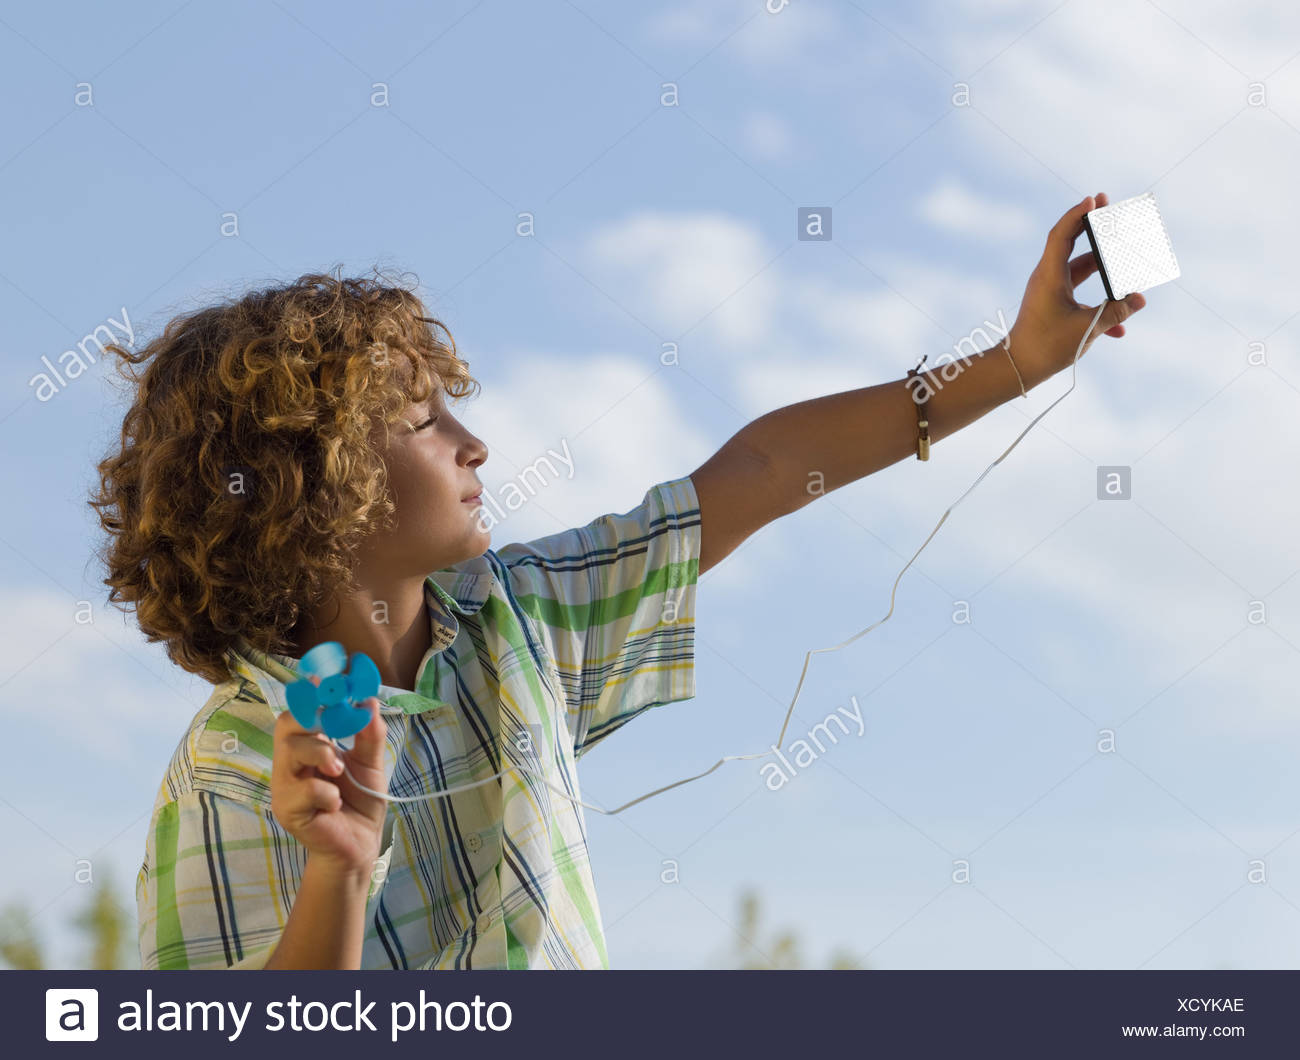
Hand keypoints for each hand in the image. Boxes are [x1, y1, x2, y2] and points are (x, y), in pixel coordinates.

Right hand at [270, 690, 388, 878]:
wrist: (360, 846)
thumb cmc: (360, 802)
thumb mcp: (371, 763)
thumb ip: (370, 734)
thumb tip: (369, 700)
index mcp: (310, 746)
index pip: (301, 711)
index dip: (310, 693)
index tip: (323, 678)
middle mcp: (292, 762)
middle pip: (287, 724)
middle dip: (312, 718)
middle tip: (334, 727)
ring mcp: (286, 786)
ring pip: (289, 751)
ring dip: (320, 752)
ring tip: (339, 770)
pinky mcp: (288, 810)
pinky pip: (301, 790)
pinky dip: (325, 792)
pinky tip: (335, 804)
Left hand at [1005, 192, 1147, 387]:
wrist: (1018, 369)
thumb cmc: (1045, 348)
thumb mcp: (1085, 329)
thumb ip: (1114, 313)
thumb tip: (1139, 300)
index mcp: (1050, 275)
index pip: (1062, 234)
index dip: (1078, 214)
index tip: (1094, 199)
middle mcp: (1048, 278)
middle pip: (1071, 243)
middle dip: (1091, 225)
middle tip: (1109, 206)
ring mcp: (1050, 290)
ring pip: (1079, 268)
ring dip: (1101, 263)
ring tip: (1123, 251)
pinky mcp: (1054, 304)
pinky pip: (1080, 293)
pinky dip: (1098, 300)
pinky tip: (1119, 326)